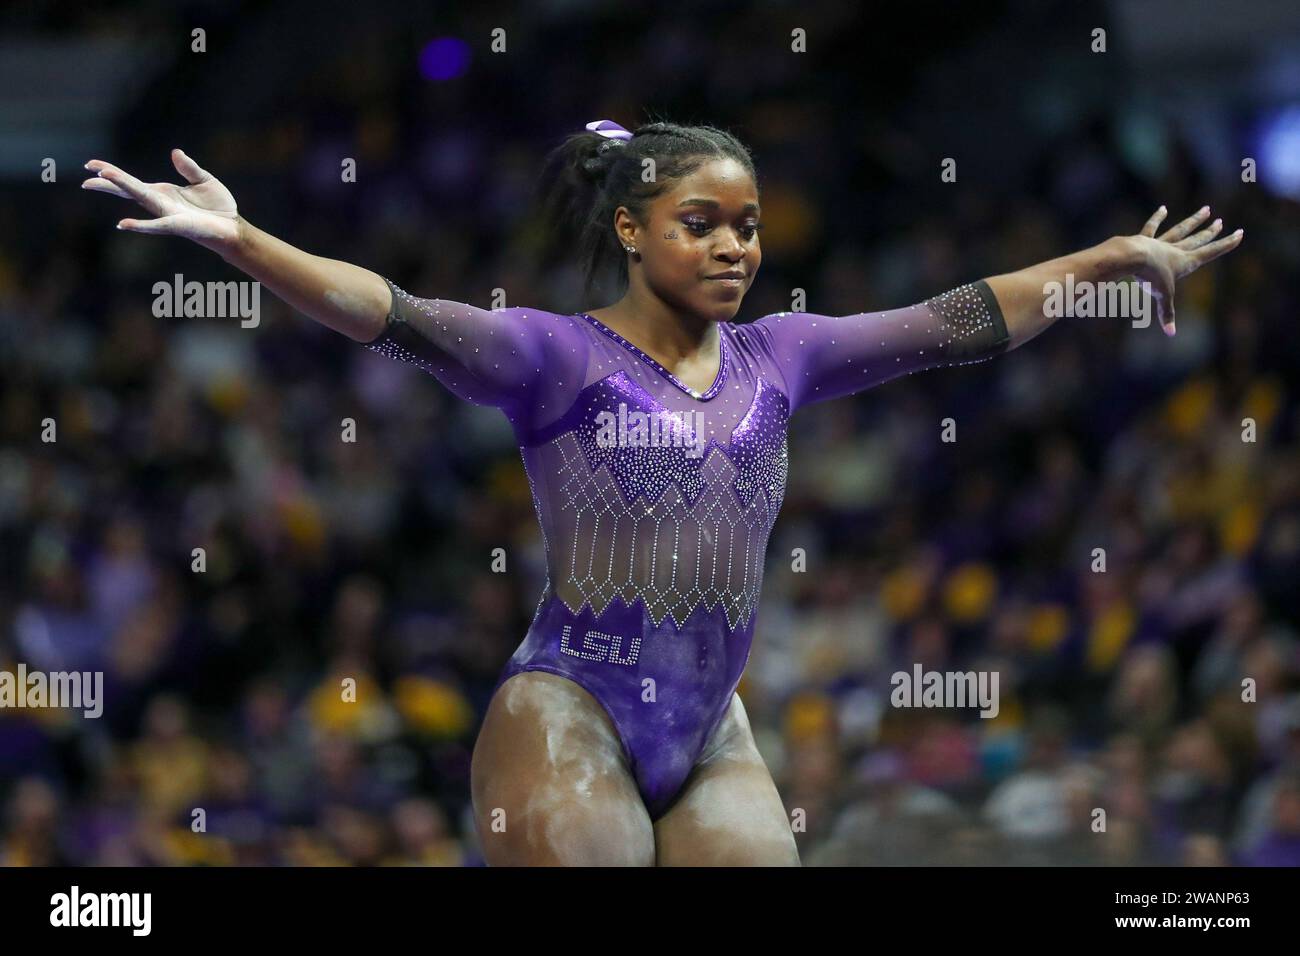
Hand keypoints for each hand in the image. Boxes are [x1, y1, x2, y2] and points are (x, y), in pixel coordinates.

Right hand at [82, 149, 240, 251]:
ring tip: (100, 181)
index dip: (112, 173)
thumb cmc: (217, 207)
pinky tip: (122, 224)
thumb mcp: (203, 180)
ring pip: (139, 200)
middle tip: (87, 174)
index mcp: (161, 192)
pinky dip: (139, 225)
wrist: (233, 226)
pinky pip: (156, 225)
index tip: (91, 165)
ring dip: (120, 189)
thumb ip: (188, 168)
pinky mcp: (177, 225)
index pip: (131, 181)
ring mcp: (166, 214)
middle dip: (108, 182)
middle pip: (128, 189)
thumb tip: (175, 152)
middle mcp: (159, 203)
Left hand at [1129, 205, 1243, 335]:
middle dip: (1210, 232)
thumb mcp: (1161, 296)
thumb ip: (1167, 314)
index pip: (1210, 252)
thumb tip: (1171, 333)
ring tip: (1205, 210)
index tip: (1239, 234)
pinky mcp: (1145, 239)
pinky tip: (1163, 209)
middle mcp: (1176, 250)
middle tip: (1221, 222)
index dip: (1225, 244)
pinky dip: (1158, 218)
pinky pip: (1153, 227)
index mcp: (1185, 262)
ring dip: (1193, 221)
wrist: (1131, 258)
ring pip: (1181, 230)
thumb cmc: (1149, 277)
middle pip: (1197, 240)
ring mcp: (1161, 243)